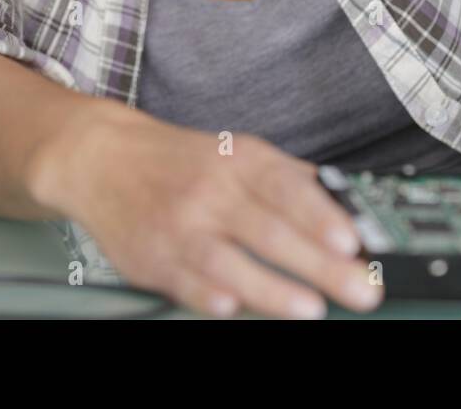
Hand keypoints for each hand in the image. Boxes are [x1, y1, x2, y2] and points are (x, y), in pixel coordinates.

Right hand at [32, 108, 381, 318]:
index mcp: (239, 162)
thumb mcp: (238, 151)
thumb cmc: (180, 161)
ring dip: (271, 287)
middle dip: (318, 263)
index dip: (321, 215)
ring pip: (228, 260)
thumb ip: (290, 178)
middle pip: (270, 230)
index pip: (287, 188)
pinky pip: (183, 279)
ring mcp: (180, 226)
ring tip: (309, 309)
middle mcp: (211, 192)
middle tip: (358, 288)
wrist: (101, 158)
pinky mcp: (151, 257)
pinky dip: (206, 294)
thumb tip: (349, 203)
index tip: (352, 240)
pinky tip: (230, 305)